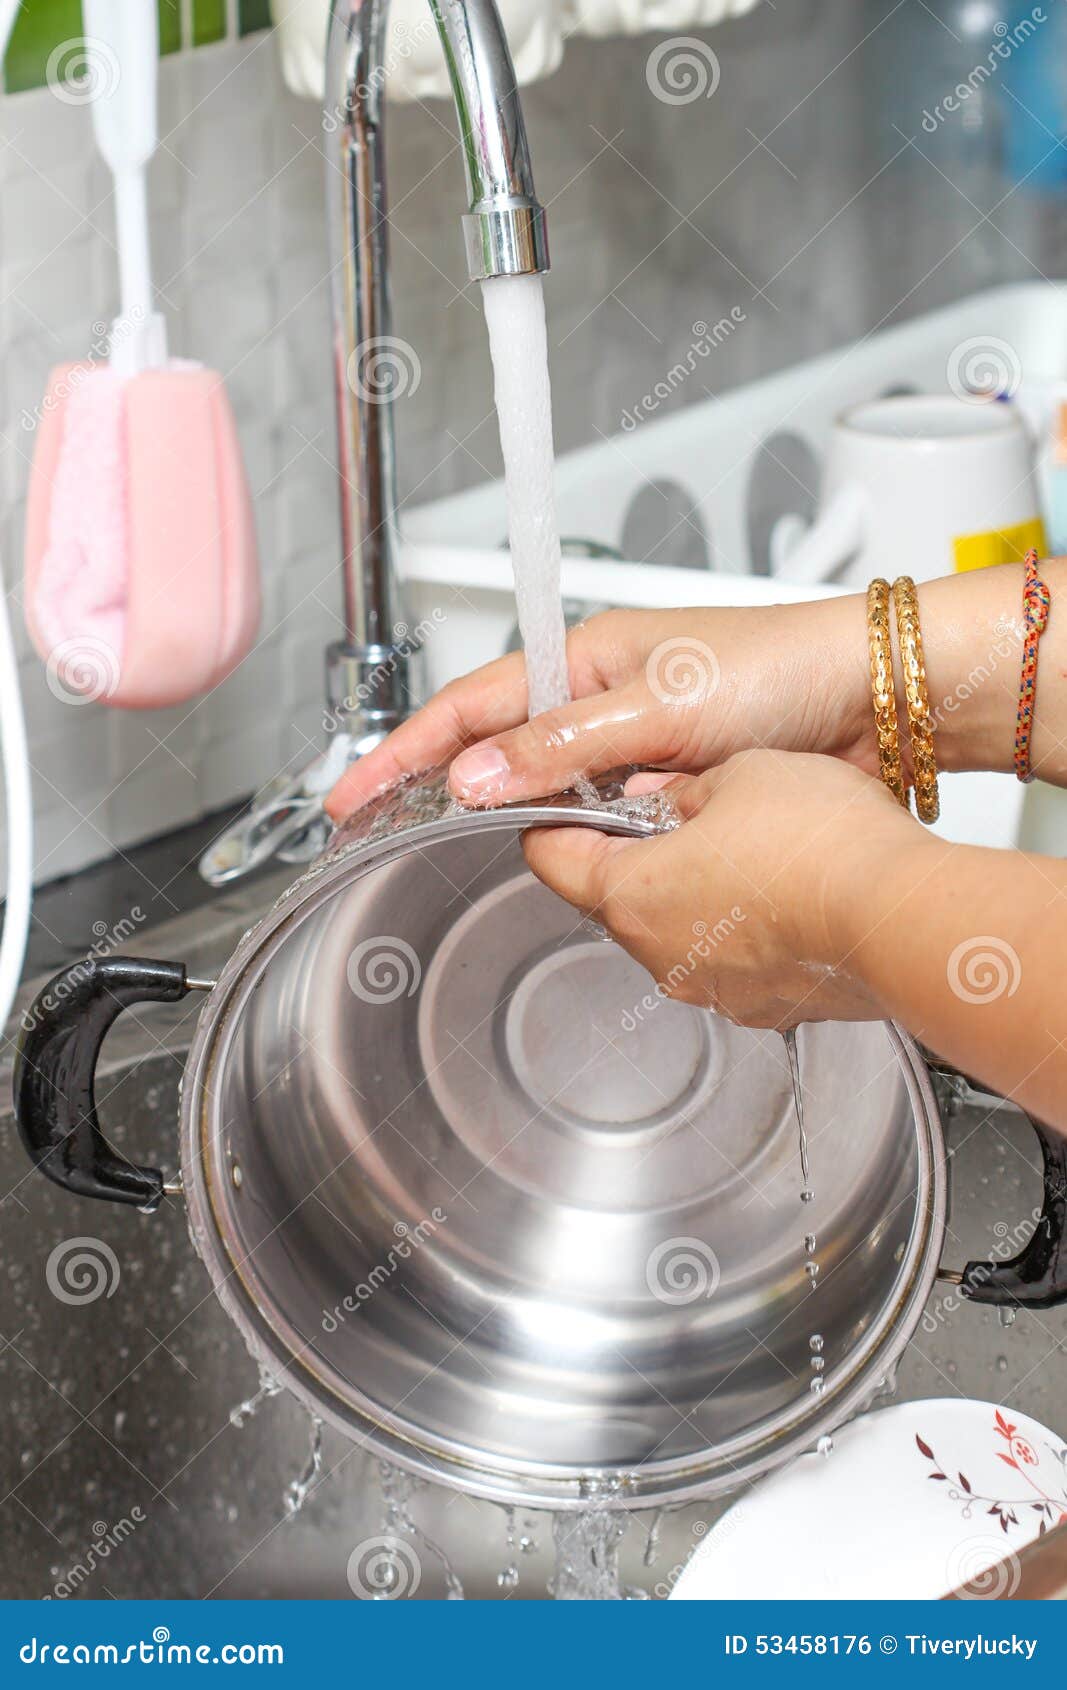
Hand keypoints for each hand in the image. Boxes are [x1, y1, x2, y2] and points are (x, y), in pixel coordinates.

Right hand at [326, 600, 872, 818]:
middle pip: (499, 751)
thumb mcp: (657, 705)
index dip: (404, 753)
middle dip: (446, 790)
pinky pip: (607, 816)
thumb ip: (560, 744)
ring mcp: (633, 742)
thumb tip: (474, 778)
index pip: (468, 707)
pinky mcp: (669, 781)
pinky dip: (592, 835)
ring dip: (533, 817)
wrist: (871, 697)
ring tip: (485, 843)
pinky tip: (584, 851)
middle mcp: (600, 698)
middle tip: (384, 830)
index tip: (353, 795)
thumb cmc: (779, 666)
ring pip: (554, 791)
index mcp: (583, 658)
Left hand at [521, 751, 923, 1028]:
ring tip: (747, 846)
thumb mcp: (738, 773)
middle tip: (672, 808)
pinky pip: (735, 959)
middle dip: (637, 853)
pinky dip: (746, 927)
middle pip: (618, 897)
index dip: (552, 822)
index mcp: (631, 895)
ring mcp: (714, 989)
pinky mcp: (766, 1006)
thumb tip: (661, 798)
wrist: (905, 919)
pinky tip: (787, 889)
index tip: (560, 804)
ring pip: (680, 930)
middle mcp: (661, 956)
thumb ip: (681, 788)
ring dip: (697, 892)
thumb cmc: (821, 845)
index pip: (552, 860)